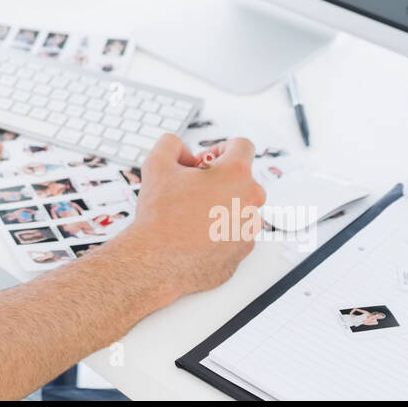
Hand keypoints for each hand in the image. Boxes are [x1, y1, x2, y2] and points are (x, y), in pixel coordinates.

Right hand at [111, 135, 263, 309]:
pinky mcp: (242, 252)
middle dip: (217, 179)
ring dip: (219, 205)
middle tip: (190, 189)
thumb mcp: (157, 164)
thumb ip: (172, 144)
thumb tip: (183, 151)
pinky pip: (235, 233)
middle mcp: (251, 200)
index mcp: (236, 174)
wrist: (156, 262)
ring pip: (238, 207)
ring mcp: (249, 229)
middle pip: (241, 178)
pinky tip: (194, 234)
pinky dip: (219, 231)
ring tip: (190, 214)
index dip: (220, 148)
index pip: (242, 146)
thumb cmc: (160, 216)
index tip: (205, 162)